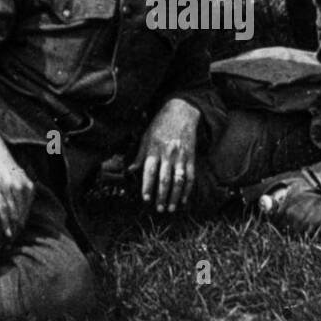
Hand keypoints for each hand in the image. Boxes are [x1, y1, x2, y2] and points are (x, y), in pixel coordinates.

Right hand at [0, 124, 34, 239]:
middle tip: (12, 246)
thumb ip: (19, 190)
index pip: (27, 212)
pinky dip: (6, 222)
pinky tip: (6, 232)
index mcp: (27, 185)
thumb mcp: (15, 175)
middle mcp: (21, 186)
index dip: (22, 227)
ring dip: (13, 230)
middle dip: (18, 231)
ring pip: (14, 214)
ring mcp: (9, 186)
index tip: (18, 239)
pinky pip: (3, 208)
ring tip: (8, 244)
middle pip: (22, 216)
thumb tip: (17, 208)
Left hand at [132, 98, 200, 213]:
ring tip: (171, 208)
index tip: (145, 198)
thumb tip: (130, 170)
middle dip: (161, 196)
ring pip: (178, 180)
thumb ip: (140, 155)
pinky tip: (183, 199)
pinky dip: (187, 189)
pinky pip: (190, 176)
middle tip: (159, 209)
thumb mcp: (146, 136)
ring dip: (175, 196)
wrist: (181, 112)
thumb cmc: (159, 125)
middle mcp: (167, 153)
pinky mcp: (191, 157)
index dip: (147, 185)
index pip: (149, 171)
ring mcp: (181, 156)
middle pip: (165, 179)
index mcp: (154, 148)